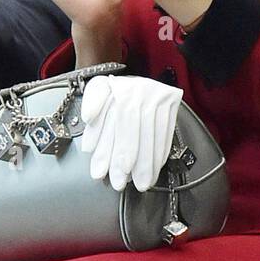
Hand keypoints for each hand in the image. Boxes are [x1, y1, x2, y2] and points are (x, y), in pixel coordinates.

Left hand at [80, 75, 183, 190]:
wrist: (135, 78)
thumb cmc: (114, 89)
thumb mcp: (98, 89)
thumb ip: (92, 103)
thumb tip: (88, 117)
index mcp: (123, 88)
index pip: (119, 122)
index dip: (113, 147)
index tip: (106, 170)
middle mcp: (142, 91)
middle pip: (136, 131)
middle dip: (129, 160)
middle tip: (121, 182)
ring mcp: (159, 98)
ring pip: (154, 135)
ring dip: (147, 163)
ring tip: (141, 182)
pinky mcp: (171, 104)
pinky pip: (167, 134)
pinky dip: (161, 154)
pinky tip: (154, 169)